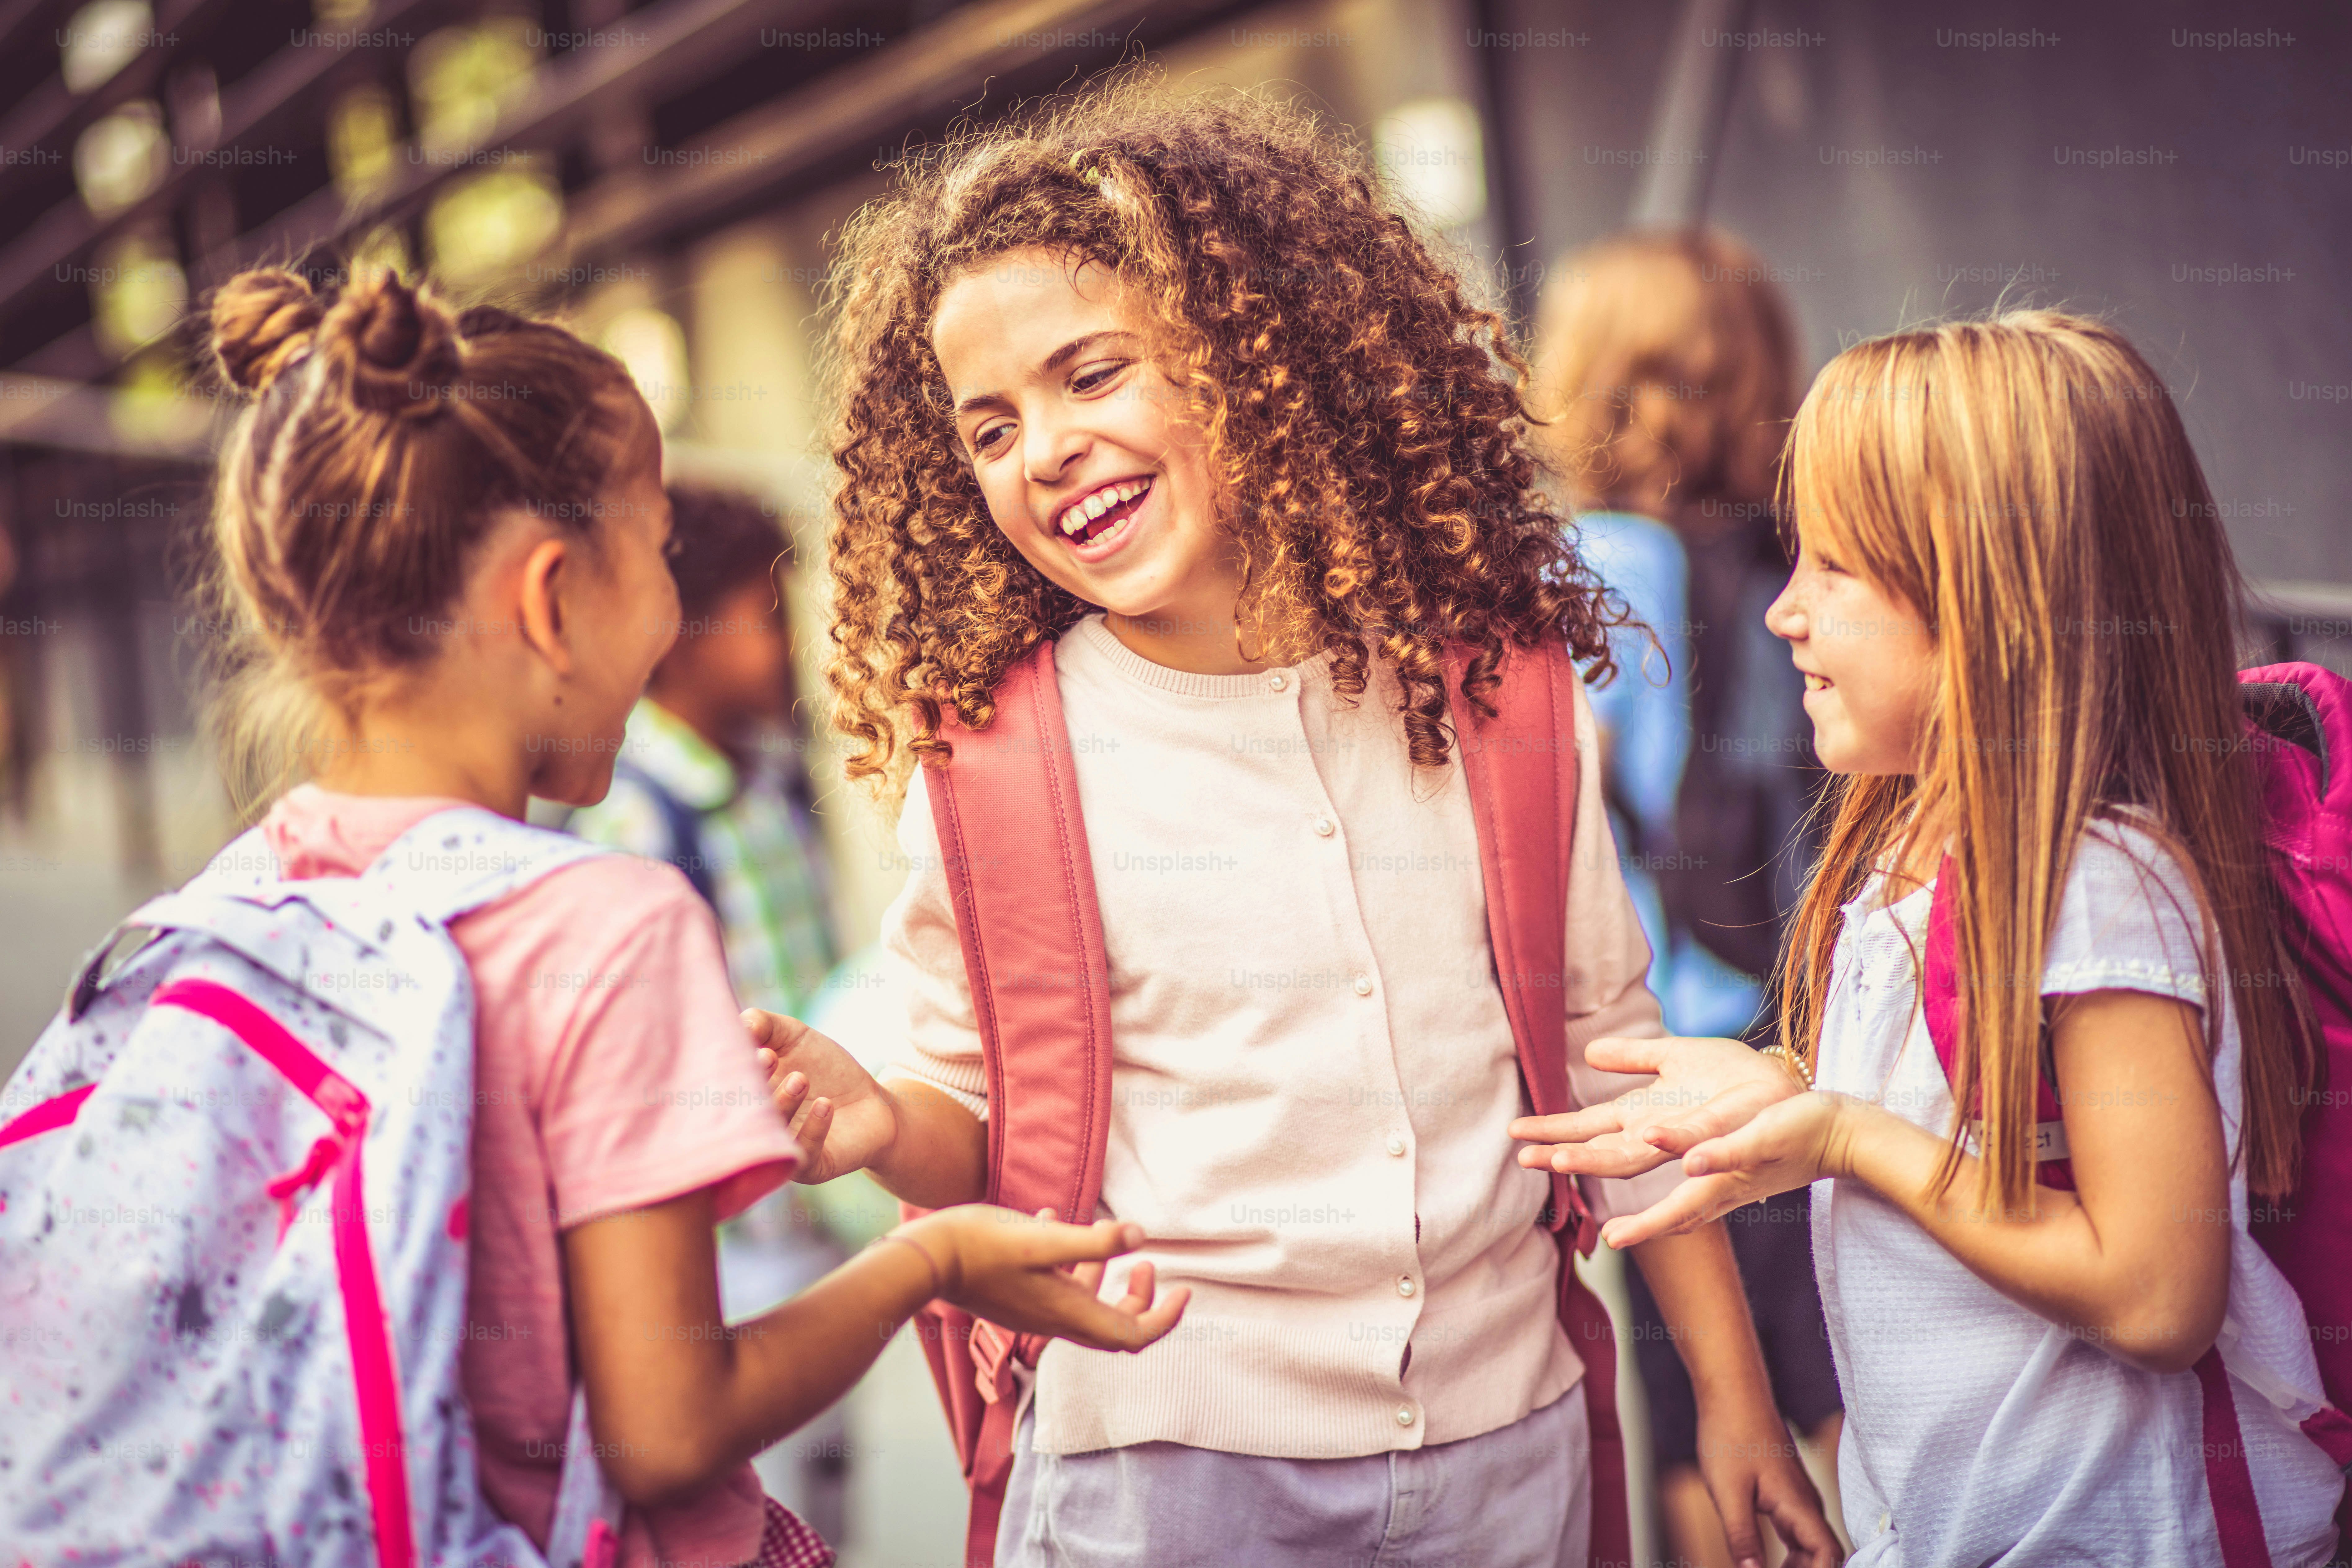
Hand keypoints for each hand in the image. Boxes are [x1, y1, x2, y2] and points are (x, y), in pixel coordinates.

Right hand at [743, 1008, 897, 1183]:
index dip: (735, 1068)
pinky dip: (813, 1130)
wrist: (874, 1102)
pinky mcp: (812, 1167)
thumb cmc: (827, 1068)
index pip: (727, 1089)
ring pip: (772, 1134)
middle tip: (767, 1057)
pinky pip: (804, 1155)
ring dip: (784, 1103)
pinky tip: (826, 1106)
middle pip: (744, 1112)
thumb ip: (765, 1025)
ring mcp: (783, 1149)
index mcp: (746, 1097)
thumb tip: (740, 1024)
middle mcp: (758, 1127)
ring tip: (802, 1078)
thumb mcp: (795, 1037)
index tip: (754, 1046)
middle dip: (754, 1085)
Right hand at [907, 1207, 1191, 1352]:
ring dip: (1101, 1274)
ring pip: (1082, 1304)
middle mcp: (1053, 1320)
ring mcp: (1031, 1311)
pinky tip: (1049, 1218)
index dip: (1164, 1318)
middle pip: (1113, 1327)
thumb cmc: (983, 1246)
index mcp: (1068, 1314)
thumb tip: (1140, 1236)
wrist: (926, 1259)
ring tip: (1105, 1235)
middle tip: (1144, 1264)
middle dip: (1138, 1299)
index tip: (1184, 1290)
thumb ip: (1093, 1241)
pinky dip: (1064, 1261)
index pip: (1133, 1335)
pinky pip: (1052, 1286)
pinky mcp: (1013, 1296)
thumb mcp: (1044, 1239)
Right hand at [1510, 1035, 1804, 1179]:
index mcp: (1649, 1118)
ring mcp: (1696, 1146)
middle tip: (1526, 1160)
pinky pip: (1707, 1149)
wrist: (1793, 1097)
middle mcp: (1665, 1140)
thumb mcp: (1678, 1059)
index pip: (1591, 1128)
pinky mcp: (1735, 1142)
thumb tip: (1590, 1053)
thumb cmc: (1737, 1080)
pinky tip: (1659, 1142)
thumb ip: (1635, 1057)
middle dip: (1566, 1156)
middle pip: (1606, 1153)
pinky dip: (1683, 1147)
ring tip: (1566, 1160)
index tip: (1516, 1134)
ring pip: (1644, 1161)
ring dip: (1603, 1162)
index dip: (1555, 1130)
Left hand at [1599, 1092, 1853, 1249]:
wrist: (1845, 1135)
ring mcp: (1740, 1187)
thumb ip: (1726, 1152)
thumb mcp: (1763, 1135)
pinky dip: (1684, 1197)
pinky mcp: (1748, 1175)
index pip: (1676, 1213)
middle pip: (1680, 1218)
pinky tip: (1678, 1185)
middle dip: (1644, 1229)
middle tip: (1610, 1237)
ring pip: (1692, 1210)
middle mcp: (1729, 1192)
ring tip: (1630, 1222)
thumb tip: (1687, 1166)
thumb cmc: (1806, 1130)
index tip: (1611, 1239)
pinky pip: (1708, 1194)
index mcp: (1726, 1184)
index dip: (1643, 1227)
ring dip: (1659, 1217)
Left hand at [1694, 1401, 1845, 1567]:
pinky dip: (1788, 1555)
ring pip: (1809, 1547)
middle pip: (1822, 1556)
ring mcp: (1797, 1500)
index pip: (1829, 1555)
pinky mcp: (1784, 1495)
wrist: (1733, 1393)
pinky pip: (1796, 1534)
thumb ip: (1741, 1537)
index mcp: (1799, 1506)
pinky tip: (1766, 1564)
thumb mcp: (1727, 1492)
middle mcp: (1806, 1505)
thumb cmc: (1730, 1433)